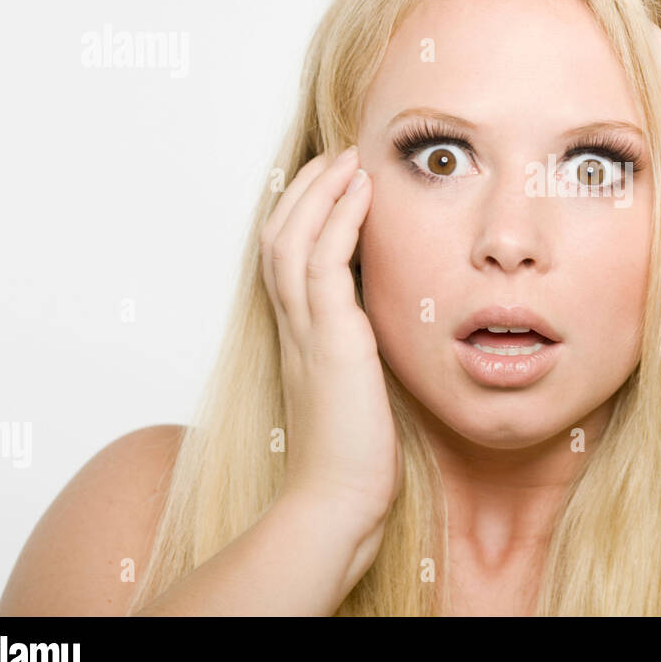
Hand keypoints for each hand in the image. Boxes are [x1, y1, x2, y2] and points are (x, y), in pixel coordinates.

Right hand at [259, 146, 400, 536]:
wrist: (335, 505)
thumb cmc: (352, 462)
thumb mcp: (358, 394)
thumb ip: (361, 359)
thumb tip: (383, 337)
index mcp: (299, 340)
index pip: (286, 262)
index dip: (302, 218)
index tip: (331, 186)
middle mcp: (293, 330)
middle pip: (277, 237)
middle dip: (305, 191)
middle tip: (336, 156)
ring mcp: (306, 333)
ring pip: (292, 239)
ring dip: (321, 192)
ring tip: (349, 158)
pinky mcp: (331, 341)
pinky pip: (324, 263)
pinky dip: (340, 220)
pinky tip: (363, 194)